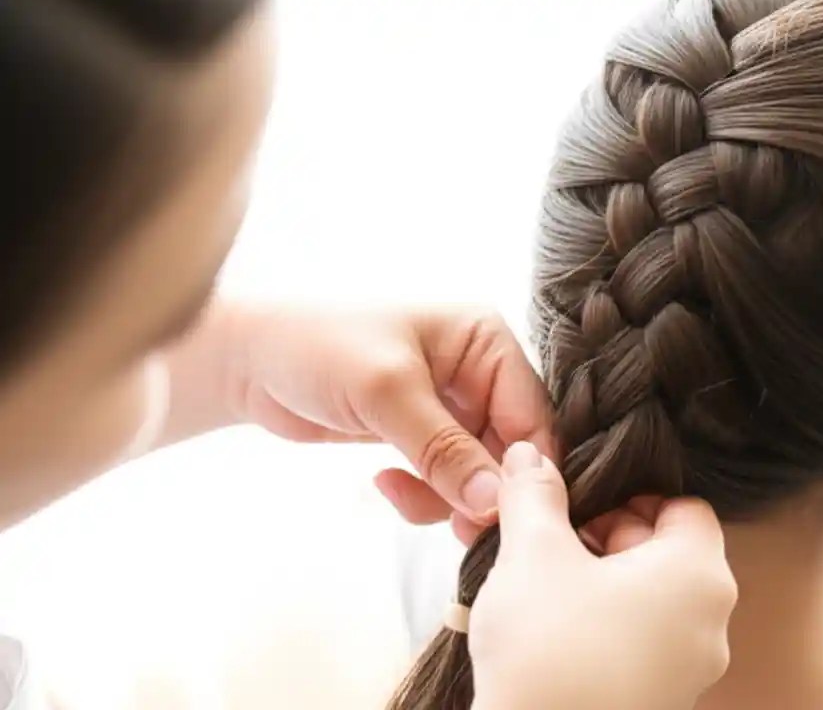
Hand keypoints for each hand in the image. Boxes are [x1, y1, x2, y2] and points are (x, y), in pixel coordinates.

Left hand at [219, 302, 554, 532]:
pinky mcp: (425, 434)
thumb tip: (496, 504)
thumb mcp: (386, 395)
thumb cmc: (315, 349)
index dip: (523, 468)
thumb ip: (445, 451)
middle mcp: (478, 369)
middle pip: (511, 448)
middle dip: (482, 490)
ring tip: (400, 495)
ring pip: (480, 472)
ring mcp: (452, 404)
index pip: (532, 412)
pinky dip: (423, 495)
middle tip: (458, 529)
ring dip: (447, 498)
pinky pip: (447, 480)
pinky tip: (383, 483)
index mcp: (486, 337)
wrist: (245, 361)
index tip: (504, 516)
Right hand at [469, 443, 736, 709]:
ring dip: (605, 589)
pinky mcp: (665, 704)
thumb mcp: (532, 554)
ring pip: (655, 604)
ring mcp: (693, 672)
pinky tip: (558, 641)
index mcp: (699, 574)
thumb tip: (530, 454)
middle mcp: (712, 623)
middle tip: (556, 552)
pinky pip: (646, 649)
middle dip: (610, 543)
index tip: (579, 517)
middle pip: (670, 554)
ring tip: (548, 596)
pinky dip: (609, 633)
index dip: (627, 500)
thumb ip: (535, 494)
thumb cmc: (547, 652)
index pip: (684, 507)